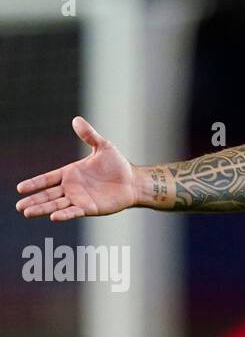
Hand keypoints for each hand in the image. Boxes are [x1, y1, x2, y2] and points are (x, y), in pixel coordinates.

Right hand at [15, 117, 137, 220]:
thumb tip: (76, 120)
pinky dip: (64, 214)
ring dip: (42, 209)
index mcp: (70, 173)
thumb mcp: (103, 146)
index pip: (47, 179)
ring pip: (56, 205)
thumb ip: (89, 135)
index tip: (20, 189)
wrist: (133, 182)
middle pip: (48, 195)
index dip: (34, 183)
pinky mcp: (90, 208)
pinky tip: (53, 217)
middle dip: (33, 200)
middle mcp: (71, 188)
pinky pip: (74, 212)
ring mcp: (79, 199)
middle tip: (19, 207)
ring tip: (28, 213)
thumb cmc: (117, 165)